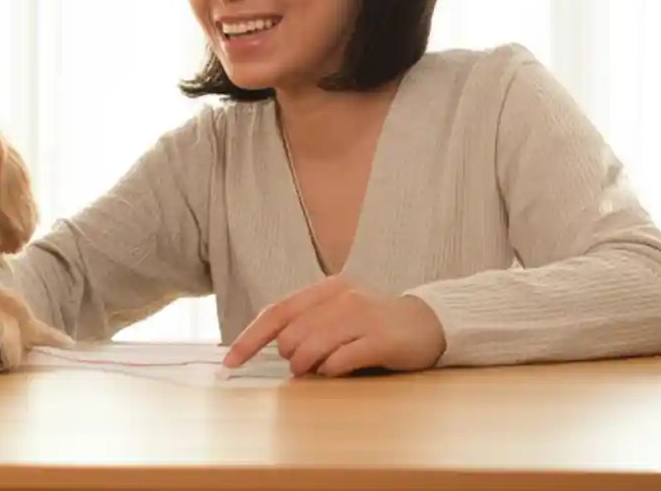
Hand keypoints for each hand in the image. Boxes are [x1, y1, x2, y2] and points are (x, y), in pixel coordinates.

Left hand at [222, 276, 445, 376]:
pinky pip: (340, 361)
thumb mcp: (338, 314)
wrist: (430, 323)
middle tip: (306, 364)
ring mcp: (362, 316)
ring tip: (321, 368)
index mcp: (325, 289)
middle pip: (290, 336)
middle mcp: (341, 298)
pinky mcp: (381, 339)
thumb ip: (307, 324)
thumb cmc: (374, 323)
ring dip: (308, 366)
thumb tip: (270, 349)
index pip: (276, 313)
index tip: (230, 362)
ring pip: (310, 348)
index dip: (249, 339)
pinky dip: (332, 371)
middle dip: (290, 357)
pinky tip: (340, 369)